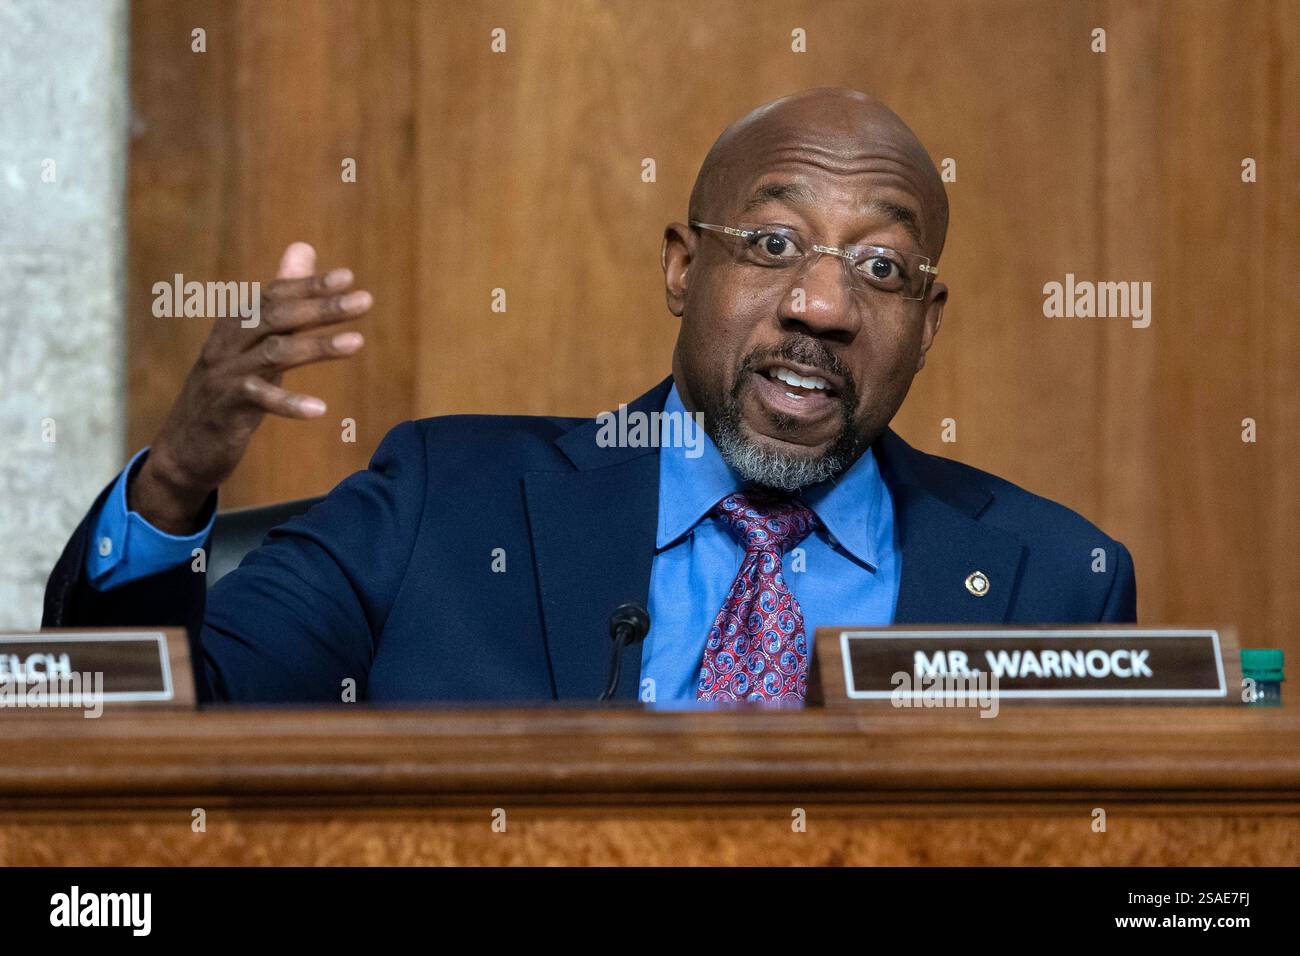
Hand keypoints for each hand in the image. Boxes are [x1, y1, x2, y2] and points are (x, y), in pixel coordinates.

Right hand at [130, 242, 371, 532]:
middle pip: (277, 317)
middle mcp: (227, 343)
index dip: (310, 285)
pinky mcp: (226, 408)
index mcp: (236, 325)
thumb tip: (303, 248)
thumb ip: (283, 301)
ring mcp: (225, 375)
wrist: (184, 446)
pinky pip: (260, 400)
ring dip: (317, 346)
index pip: (275, 296)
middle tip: (365, 301)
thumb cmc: (229, 390)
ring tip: (357, 343)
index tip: (348, 277)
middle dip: (322, 307)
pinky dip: (289, 402)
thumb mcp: (256, 343)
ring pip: (274, 352)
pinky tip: (319, 409)